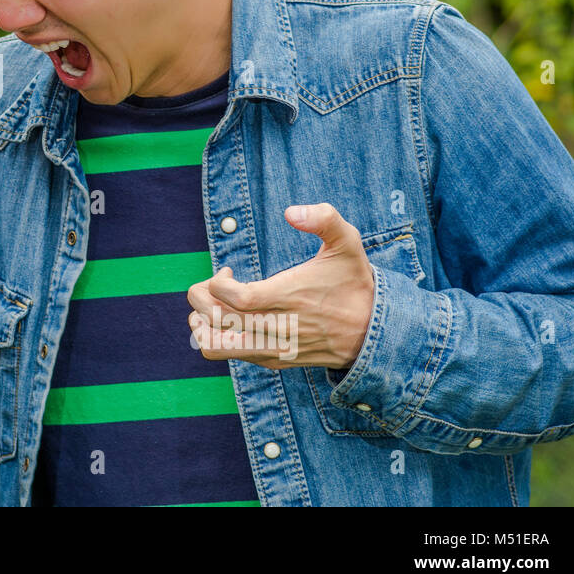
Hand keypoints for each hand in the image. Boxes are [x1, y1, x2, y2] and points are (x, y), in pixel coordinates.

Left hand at [185, 203, 375, 369]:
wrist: (374, 332)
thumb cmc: (354, 283)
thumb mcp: (348, 243)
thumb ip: (325, 219)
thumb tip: (291, 212)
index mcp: (289, 298)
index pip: (235, 299)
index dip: (218, 282)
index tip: (227, 270)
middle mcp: (277, 328)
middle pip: (216, 320)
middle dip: (200, 297)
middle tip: (211, 284)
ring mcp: (273, 348)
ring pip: (215, 346)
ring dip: (202, 323)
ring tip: (212, 305)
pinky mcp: (273, 360)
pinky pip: (230, 355)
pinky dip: (217, 336)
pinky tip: (232, 317)